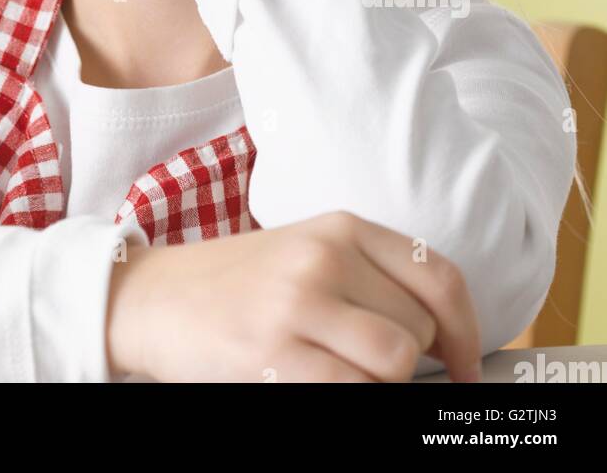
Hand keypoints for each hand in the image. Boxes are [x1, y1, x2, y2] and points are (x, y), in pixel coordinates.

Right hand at [105, 211, 482, 383]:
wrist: (155, 297)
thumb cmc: (239, 282)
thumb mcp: (307, 254)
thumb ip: (369, 279)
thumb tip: (443, 341)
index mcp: (340, 227)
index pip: (439, 278)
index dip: (466, 332)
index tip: (463, 365)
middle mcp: (325, 257)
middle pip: (417, 329)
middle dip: (408, 362)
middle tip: (368, 365)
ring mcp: (298, 305)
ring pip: (393, 362)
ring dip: (379, 383)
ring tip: (340, 372)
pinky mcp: (273, 354)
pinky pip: (350, 390)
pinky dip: (349, 395)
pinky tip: (317, 381)